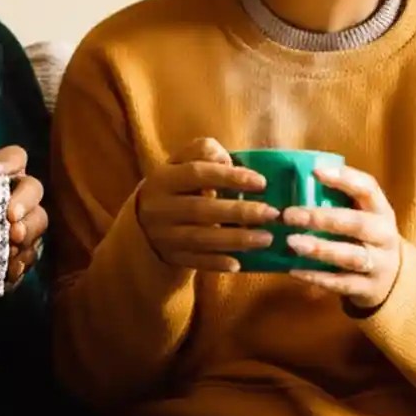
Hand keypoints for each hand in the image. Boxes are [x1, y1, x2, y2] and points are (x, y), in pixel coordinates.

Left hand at [0, 145, 46, 282]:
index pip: (15, 157)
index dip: (7, 161)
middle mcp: (17, 196)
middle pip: (33, 188)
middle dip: (25, 202)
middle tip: (10, 218)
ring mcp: (25, 224)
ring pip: (39, 220)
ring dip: (29, 231)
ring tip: (12, 245)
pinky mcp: (25, 252)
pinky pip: (33, 254)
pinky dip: (23, 261)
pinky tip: (10, 268)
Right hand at [137, 137, 278, 271]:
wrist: (144, 220)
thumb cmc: (175, 186)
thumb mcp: (180, 163)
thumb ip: (203, 152)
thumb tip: (228, 159)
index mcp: (162, 178)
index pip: (197, 174)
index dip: (230, 177)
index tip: (261, 183)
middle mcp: (159, 207)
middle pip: (201, 209)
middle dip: (239, 212)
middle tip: (271, 213)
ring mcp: (163, 235)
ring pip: (201, 238)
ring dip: (236, 239)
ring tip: (266, 238)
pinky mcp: (170, 256)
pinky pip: (195, 262)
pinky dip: (217, 263)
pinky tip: (239, 263)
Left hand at [282, 165, 401, 309]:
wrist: (391, 277)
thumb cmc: (362, 235)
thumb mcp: (359, 214)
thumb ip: (334, 199)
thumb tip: (288, 181)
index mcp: (380, 210)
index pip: (368, 188)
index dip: (344, 179)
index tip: (315, 171)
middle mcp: (384, 235)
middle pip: (357, 224)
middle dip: (322, 219)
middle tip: (289, 215)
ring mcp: (379, 264)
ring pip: (351, 256)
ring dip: (320, 249)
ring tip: (291, 242)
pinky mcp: (369, 288)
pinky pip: (342, 283)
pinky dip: (317, 277)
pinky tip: (293, 270)